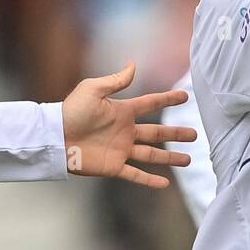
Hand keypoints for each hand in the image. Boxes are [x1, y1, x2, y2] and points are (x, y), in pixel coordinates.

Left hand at [61, 62, 196, 188]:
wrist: (54, 136)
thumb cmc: (70, 111)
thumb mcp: (92, 89)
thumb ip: (115, 80)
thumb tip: (134, 66)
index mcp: (123, 112)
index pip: (151, 104)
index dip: (168, 100)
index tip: (185, 96)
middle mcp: (125, 131)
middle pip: (157, 133)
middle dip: (176, 134)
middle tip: (195, 135)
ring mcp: (121, 150)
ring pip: (152, 154)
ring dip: (170, 158)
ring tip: (188, 160)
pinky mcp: (113, 166)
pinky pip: (135, 174)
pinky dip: (150, 180)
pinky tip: (165, 183)